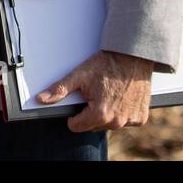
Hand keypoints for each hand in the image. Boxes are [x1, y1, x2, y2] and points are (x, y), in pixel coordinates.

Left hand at [35, 50, 153, 131]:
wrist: (133, 56)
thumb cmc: (107, 64)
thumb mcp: (80, 75)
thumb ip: (59, 89)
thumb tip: (42, 99)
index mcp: (100, 114)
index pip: (76, 126)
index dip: (74, 114)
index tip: (80, 100)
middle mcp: (116, 122)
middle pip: (92, 125)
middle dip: (91, 112)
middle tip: (96, 93)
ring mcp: (130, 121)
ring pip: (109, 124)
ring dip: (107, 113)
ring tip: (109, 93)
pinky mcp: (141, 118)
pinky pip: (126, 121)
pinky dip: (122, 111)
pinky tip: (121, 97)